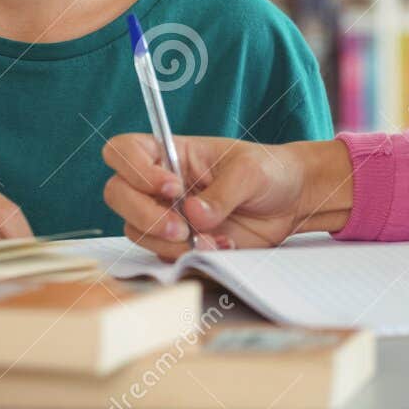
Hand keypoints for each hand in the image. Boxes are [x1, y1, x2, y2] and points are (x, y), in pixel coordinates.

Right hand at [101, 135, 352, 260]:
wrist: (291, 202)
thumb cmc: (269, 171)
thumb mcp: (250, 172)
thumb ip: (222, 192)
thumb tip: (194, 216)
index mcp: (172, 152)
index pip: (124, 151)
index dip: (135, 168)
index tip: (172, 187)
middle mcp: (160, 183)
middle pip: (118, 193)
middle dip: (144, 213)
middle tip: (181, 228)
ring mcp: (166, 214)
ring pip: (134, 229)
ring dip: (165, 242)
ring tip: (211, 240)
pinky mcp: (179, 242)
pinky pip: (162, 254)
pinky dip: (186, 257)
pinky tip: (222, 246)